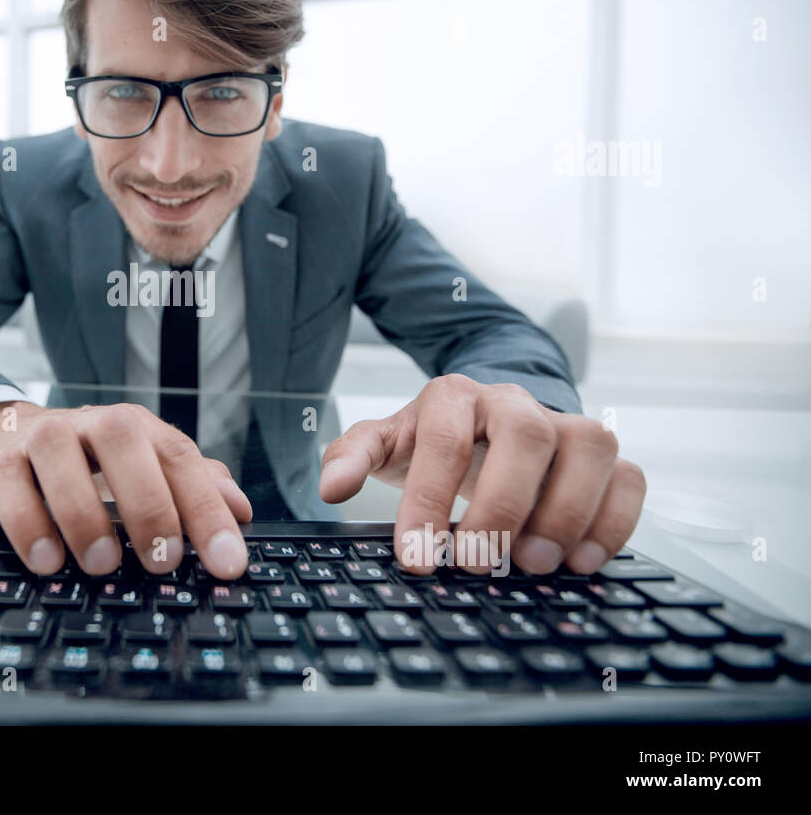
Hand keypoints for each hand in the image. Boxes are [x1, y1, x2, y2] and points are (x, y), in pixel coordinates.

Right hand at [0, 401, 251, 578]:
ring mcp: (43, 438)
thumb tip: (242, 511)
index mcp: (139, 429)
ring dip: (83, 514)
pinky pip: (9, 487)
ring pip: (59, 456)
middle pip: (123, 441)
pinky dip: (29, 527)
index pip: (181, 460)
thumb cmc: (94, 464)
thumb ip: (196, 488)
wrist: (14, 437)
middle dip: (148, 503)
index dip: (209, 511)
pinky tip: (49, 562)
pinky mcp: (0, 463)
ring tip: (102, 564)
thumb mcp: (147, 470)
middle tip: (164, 561)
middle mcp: (93, 425)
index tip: (227, 562)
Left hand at [317, 374, 645, 575]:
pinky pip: (630, 476)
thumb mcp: (387, 444)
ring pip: (589, 447)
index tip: (416, 556)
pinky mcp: (608, 456)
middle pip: (525, 436)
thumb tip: (331, 488)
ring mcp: (568, 423)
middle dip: (503, 505)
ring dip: (566, 512)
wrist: (486, 423)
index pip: (444, 441)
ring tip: (532, 565)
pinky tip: (583, 561)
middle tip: (477, 563)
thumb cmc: (434, 441)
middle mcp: (516, 403)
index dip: (429, 500)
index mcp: (454, 397)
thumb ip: (353, 456)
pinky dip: (615, 520)